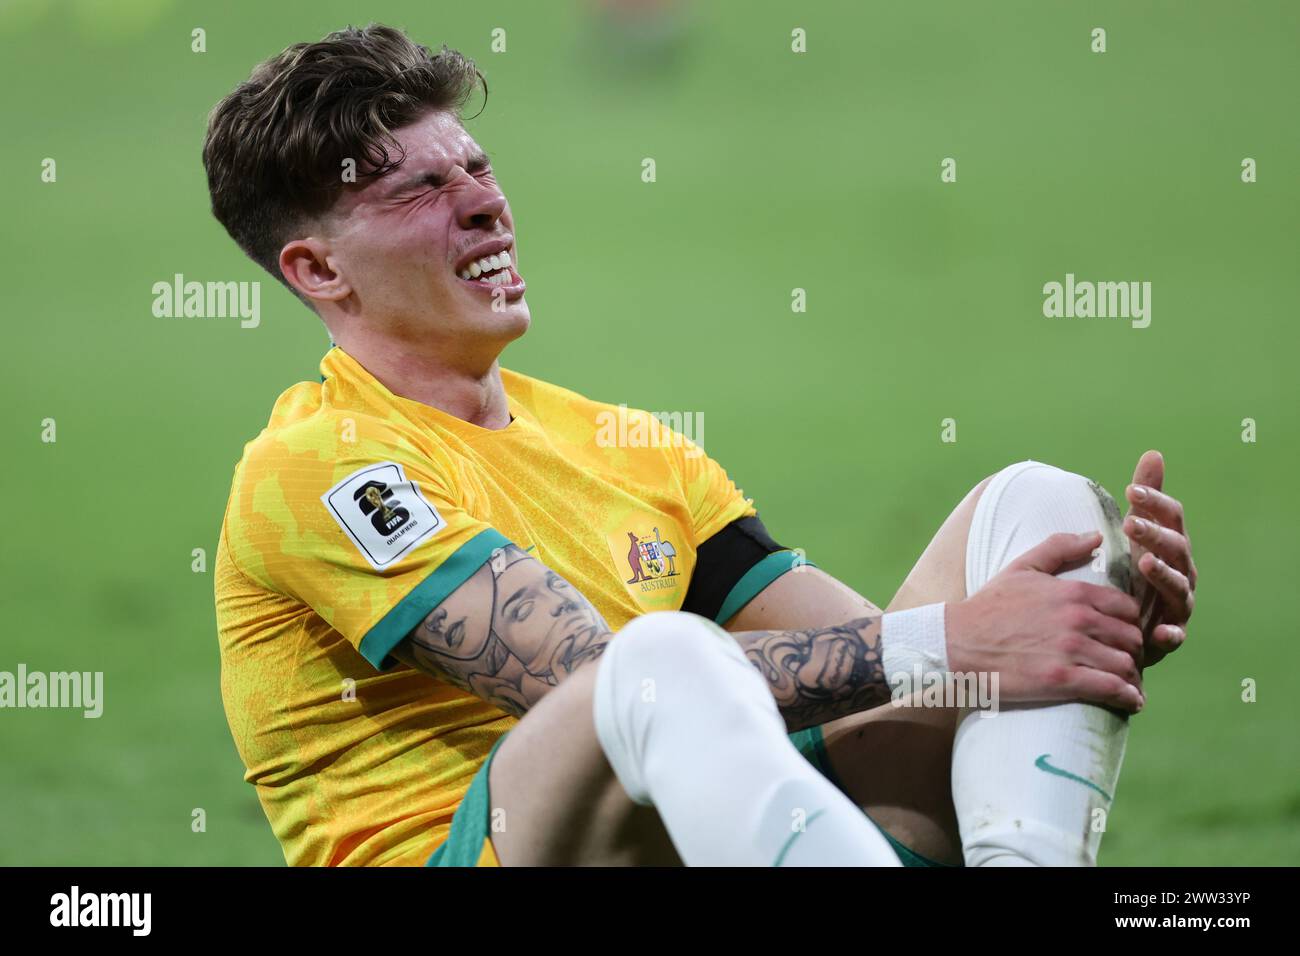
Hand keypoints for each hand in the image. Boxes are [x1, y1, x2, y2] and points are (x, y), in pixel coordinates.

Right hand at [946, 531, 1145, 711]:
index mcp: (1073, 592)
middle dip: (1135, 652)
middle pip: (1131, 638)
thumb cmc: (988, 605)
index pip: (1127, 609)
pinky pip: (1110, 688)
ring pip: (1125, 665)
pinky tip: (1130, 701)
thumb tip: (1096, 537)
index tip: (1125, 636)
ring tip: (1130, 686)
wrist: (957, 640)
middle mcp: (1078, 619)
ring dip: (1132, 678)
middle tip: (1128, 663)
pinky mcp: (1061, 680)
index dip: (1132, 624)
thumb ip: (1060, 547)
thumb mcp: (1022, 567)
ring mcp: (1070, 650)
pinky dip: (1127, 697)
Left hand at [1124, 450, 1195, 667]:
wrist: (1129, 623)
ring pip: (1178, 587)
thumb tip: (1154, 453)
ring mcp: (1178, 602)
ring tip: (1145, 564)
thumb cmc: (1135, 571)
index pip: (1172, 517)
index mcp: (1172, 545)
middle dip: (1156, 535)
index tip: (1132, 489)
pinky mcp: (1171, 633)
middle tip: (1130, 523)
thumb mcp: (1137, 531)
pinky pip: (1175, 635)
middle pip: (1176, 549)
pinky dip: (1170, 633)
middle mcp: (1182, 571)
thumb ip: (1146, 497)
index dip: (1156, 502)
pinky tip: (1160, 630)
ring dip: (1163, 575)